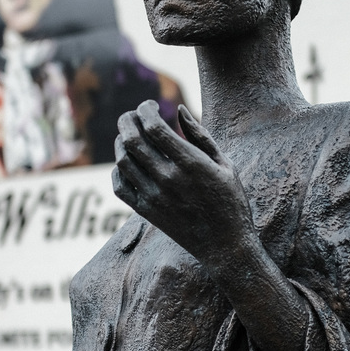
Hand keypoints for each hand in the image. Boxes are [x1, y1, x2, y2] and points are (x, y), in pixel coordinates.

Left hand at [112, 100, 255, 266]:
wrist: (226, 246)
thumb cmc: (231, 201)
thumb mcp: (225, 164)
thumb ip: (200, 135)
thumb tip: (178, 109)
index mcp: (191, 163)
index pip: (154, 127)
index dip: (146, 110)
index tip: (151, 104)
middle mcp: (168, 179)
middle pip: (132, 140)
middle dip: (128, 120)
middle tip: (133, 115)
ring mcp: (154, 197)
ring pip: (122, 161)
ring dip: (121, 142)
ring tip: (130, 135)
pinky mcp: (146, 212)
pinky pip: (120, 186)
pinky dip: (118, 169)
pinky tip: (128, 162)